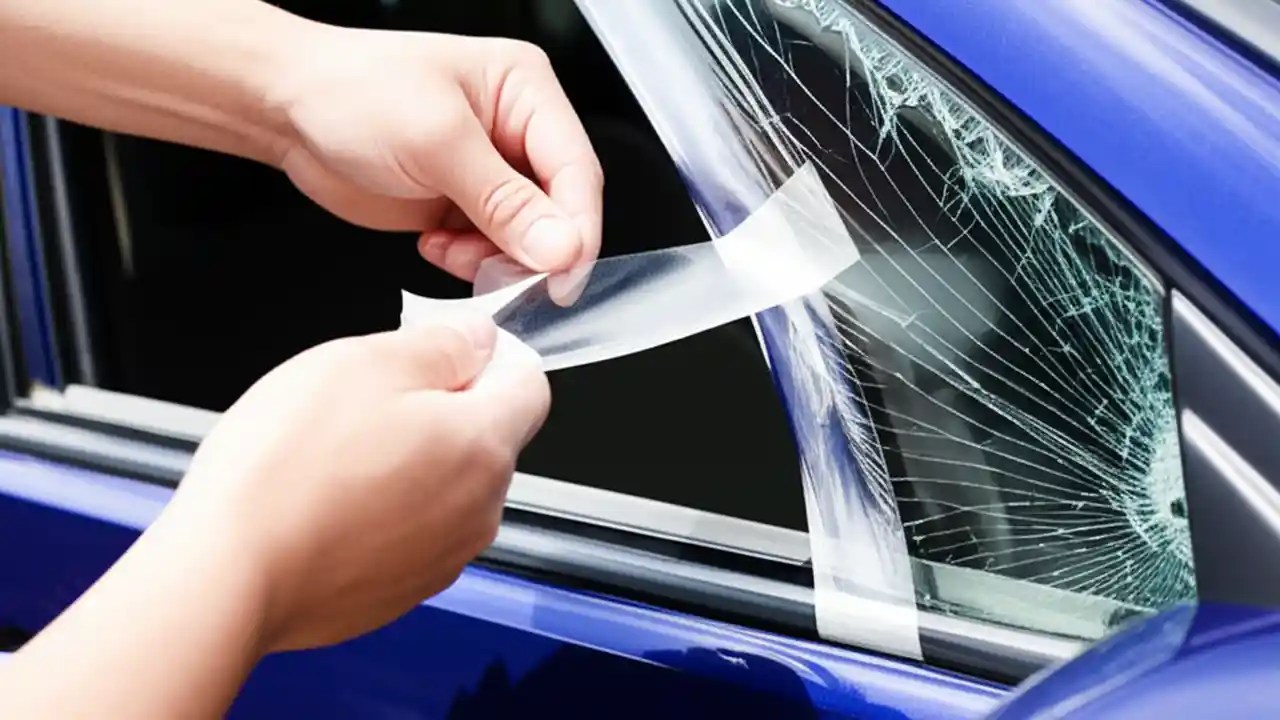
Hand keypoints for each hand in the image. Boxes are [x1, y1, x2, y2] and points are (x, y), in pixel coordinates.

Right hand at [166, 313, 548, 650]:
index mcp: (484, 445)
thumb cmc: (288, 466)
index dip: (490, 357)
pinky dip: (384, 512)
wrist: (229, 575)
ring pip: (448, 487)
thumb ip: (442, 344)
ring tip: (337, 455)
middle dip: (442, 409)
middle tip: (368, 400)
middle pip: (488, 438)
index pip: (531, 385)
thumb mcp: (366, 362)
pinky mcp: (403, 590)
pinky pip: (412, 533)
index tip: (442, 352)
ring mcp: (444, 558)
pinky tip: (328, 502)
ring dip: (411, 463)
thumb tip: (480, 339)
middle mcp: (481, 510)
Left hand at [269, 26, 603, 281]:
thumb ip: (504, 200)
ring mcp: (490, 171)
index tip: (564, 275)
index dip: (577, 228)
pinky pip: (491, 251)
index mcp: (525, 90)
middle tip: (504, 274)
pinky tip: (434, 244)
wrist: (286, 109)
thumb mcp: (436, 142)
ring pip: (527, 239)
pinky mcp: (464, 204)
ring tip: (450, 251)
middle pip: (559, 209)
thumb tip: (561, 246)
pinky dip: (469, 262)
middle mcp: (516, 131)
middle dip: (532, 248)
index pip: (576, 170)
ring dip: (495, 260)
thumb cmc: (351, 92)